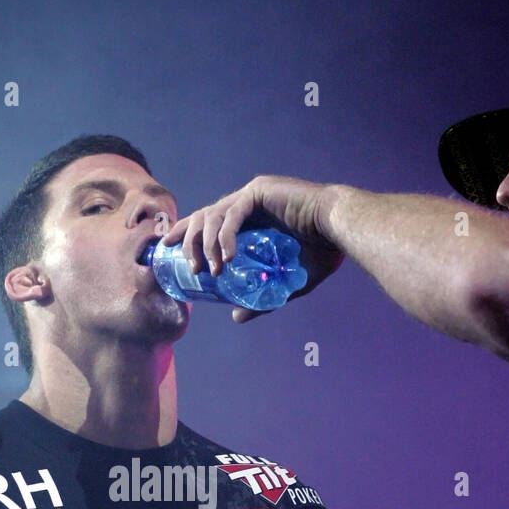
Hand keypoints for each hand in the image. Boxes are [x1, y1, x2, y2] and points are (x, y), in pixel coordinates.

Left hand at [161, 174, 344, 323]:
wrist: (341, 233)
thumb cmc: (319, 254)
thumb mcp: (284, 283)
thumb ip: (260, 298)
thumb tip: (236, 317)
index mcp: (247, 218)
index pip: (207, 223)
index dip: (185, 235)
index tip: (168, 252)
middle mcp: (245, 202)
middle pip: (203, 217)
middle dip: (188, 241)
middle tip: (190, 269)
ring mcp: (251, 195)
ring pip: (212, 215)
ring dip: (205, 244)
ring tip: (209, 271)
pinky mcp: (259, 192)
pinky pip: (232, 215)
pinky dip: (225, 237)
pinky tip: (226, 259)